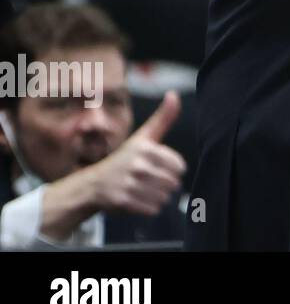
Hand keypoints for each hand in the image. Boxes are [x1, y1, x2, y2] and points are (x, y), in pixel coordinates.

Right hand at [86, 91, 185, 216]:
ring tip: (142, 189)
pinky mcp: (123, 201)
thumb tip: (173, 94)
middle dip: (164, 184)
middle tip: (148, 179)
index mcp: (146, 148)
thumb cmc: (126, 158)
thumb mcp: (144, 136)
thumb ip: (163, 117)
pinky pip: (153, 210)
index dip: (172, 169)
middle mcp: (137, 165)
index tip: (157, 166)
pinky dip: (148, 208)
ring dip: (156, 196)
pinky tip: (136, 199)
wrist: (94, 184)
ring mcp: (129, 184)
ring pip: (164, 197)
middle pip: (173, 183)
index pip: (180, 167)